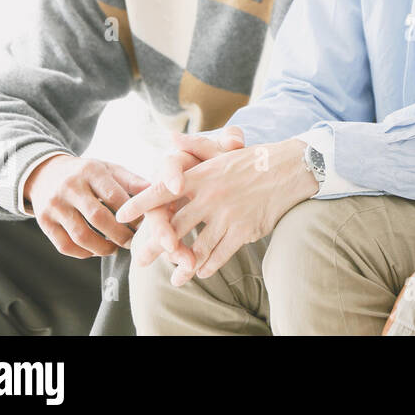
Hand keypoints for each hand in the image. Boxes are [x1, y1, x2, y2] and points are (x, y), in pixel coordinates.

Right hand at [24, 154, 149, 257]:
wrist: (45, 173)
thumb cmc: (87, 173)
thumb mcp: (108, 169)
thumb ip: (132, 181)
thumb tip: (157, 194)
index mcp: (91, 171)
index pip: (114, 196)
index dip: (132, 214)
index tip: (145, 226)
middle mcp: (70, 187)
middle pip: (98, 217)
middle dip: (119, 234)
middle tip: (133, 242)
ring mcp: (54, 205)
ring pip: (80, 235)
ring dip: (102, 247)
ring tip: (116, 249)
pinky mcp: (43, 221)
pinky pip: (64, 245)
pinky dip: (83, 253)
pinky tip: (97, 251)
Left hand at [117, 133, 317, 284]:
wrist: (291, 169)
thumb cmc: (255, 160)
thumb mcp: (224, 152)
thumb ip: (196, 148)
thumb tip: (172, 138)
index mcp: (202, 176)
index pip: (163, 191)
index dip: (140, 204)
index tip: (123, 215)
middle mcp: (211, 196)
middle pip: (174, 227)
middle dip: (154, 245)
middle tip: (139, 258)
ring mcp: (228, 215)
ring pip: (196, 247)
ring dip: (183, 265)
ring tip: (174, 277)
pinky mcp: (244, 230)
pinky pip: (220, 254)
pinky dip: (209, 266)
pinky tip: (202, 271)